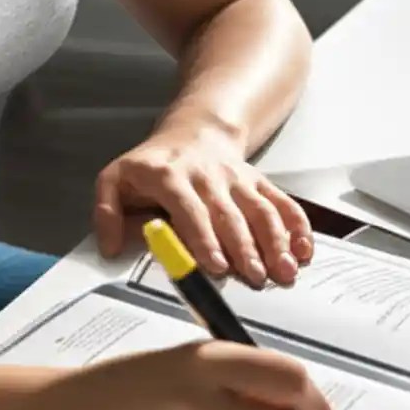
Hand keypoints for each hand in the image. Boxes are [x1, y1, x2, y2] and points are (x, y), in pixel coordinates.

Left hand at [94, 124, 313, 285]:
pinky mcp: (259, 183)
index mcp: (170, 177)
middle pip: (231, 216)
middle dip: (246, 249)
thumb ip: (106, 211)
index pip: (190, 210)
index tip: (216, 266)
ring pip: (261, 211)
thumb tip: (109, 246)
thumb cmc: (154, 164)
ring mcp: (238, 180)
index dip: (204, 239)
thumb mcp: (115, 178)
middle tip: (255, 279)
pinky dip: (297, 226)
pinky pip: (282, 203)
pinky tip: (304, 249)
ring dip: (276, 243)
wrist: (196, 130)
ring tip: (284, 271)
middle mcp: (208, 177)